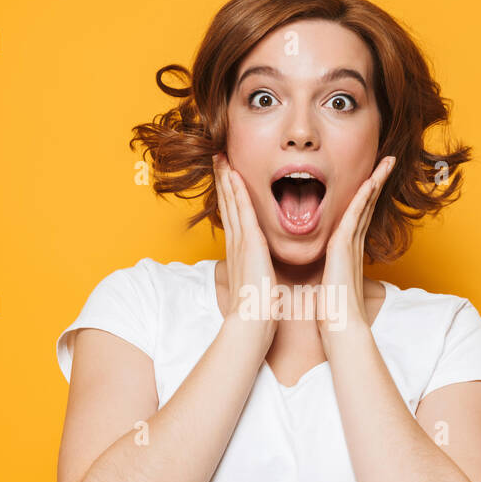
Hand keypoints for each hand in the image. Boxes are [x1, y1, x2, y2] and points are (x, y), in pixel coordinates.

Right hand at [213, 153, 277, 345]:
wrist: (252, 322)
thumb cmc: (257, 310)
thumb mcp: (258, 285)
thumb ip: (259, 273)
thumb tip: (263, 273)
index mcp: (240, 252)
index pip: (233, 217)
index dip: (229, 196)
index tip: (226, 178)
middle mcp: (236, 244)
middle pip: (227, 205)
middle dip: (222, 181)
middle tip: (217, 159)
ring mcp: (241, 242)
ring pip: (232, 203)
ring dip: (226, 179)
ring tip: (220, 159)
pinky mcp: (249, 243)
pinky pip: (243, 211)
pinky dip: (237, 192)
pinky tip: (233, 174)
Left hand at [317, 155, 395, 344]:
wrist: (339, 326)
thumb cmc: (333, 311)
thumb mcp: (328, 284)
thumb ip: (329, 273)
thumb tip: (325, 274)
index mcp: (346, 251)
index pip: (358, 216)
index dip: (365, 196)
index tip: (371, 179)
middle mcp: (353, 244)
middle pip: (367, 205)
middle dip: (377, 182)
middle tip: (388, 162)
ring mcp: (351, 244)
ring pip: (366, 205)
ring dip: (376, 181)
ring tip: (387, 162)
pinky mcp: (345, 246)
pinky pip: (356, 215)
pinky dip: (364, 196)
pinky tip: (371, 180)